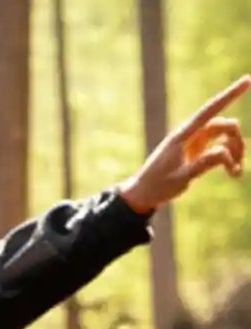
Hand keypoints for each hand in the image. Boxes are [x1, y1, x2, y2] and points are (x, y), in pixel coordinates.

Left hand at [120, 75, 248, 213]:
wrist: (143, 194)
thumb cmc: (157, 186)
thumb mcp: (180, 178)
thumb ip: (202, 164)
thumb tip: (225, 153)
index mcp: (182, 135)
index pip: (209, 110)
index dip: (229, 95)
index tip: (248, 80)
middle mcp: (190, 134)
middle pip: (224, 125)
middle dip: (236, 141)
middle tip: (237, 165)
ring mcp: (195, 142)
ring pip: (225, 136)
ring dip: (235, 152)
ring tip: (236, 173)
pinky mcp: (198, 151)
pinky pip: (221, 148)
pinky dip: (230, 158)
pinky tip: (234, 173)